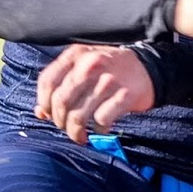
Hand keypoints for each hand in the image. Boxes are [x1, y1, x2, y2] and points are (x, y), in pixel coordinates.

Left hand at [34, 44, 155, 144]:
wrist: (151, 68)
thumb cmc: (112, 69)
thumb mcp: (85, 68)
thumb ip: (62, 85)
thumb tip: (41, 112)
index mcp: (76, 55)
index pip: (47, 81)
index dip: (44, 102)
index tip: (49, 114)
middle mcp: (91, 65)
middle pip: (61, 101)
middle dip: (60, 121)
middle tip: (66, 128)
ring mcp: (108, 80)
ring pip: (79, 115)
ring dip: (76, 132)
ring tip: (80, 136)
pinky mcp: (124, 95)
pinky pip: (101, 120)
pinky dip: (99, 129)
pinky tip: (101, 128)